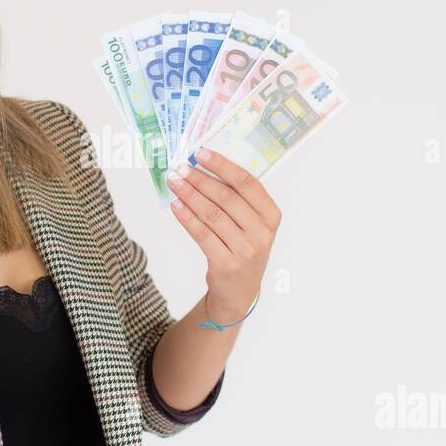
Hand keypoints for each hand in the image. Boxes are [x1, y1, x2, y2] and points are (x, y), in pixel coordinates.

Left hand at [166, 148, 280, 321]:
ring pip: (212, 214)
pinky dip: (187, 217)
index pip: (247, 183)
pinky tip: (176, 205)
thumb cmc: (243, 249)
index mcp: (271, 215)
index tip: (201, 153)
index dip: (222, 166)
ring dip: (190, 195)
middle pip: (227, 197)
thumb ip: (238, 200)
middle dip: (200, 179)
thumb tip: (205, 168)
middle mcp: (262, 232)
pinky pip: (202, 234)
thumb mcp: (252, 225)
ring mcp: (245, 250)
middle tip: (180, 168)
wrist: (239, 291)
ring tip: (174, 182)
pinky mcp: (226, 263)